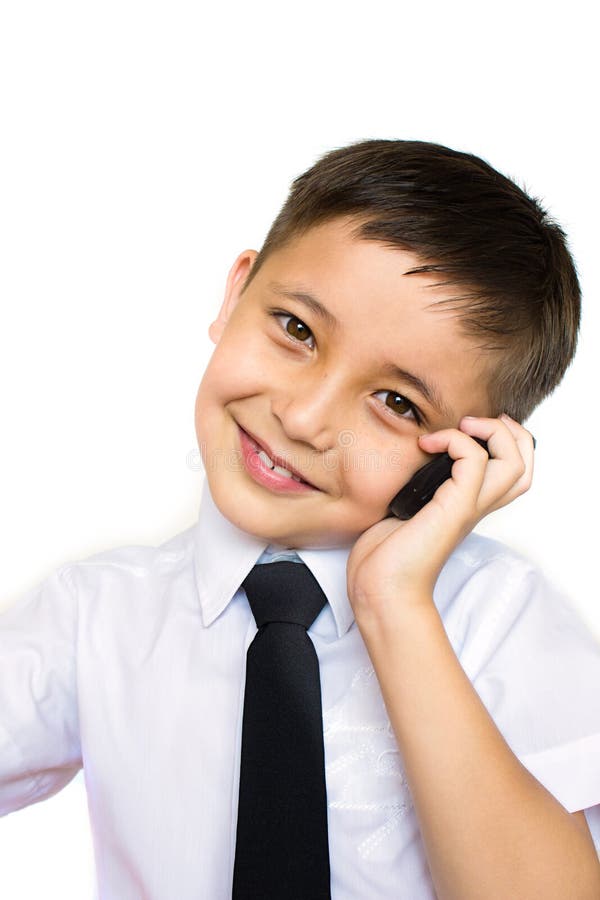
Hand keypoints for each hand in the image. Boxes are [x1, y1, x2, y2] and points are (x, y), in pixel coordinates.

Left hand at [346, 414, 534, 626]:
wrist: (381, 589)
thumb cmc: (385, 555)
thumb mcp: (405, 507)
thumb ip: (417, 483)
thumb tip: (408, 455)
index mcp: (469, 505)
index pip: (513, 471)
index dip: (505, 441)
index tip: (470, 428)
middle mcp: (476, 506)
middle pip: (525, 464)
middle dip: (510, 431)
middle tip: (474, 423)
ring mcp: (468, 508)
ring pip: (515, 463)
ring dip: (493, 431)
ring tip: (463, 426)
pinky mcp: (454, 508)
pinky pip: (474, 461)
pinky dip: (454, 440)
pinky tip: (427, 444)